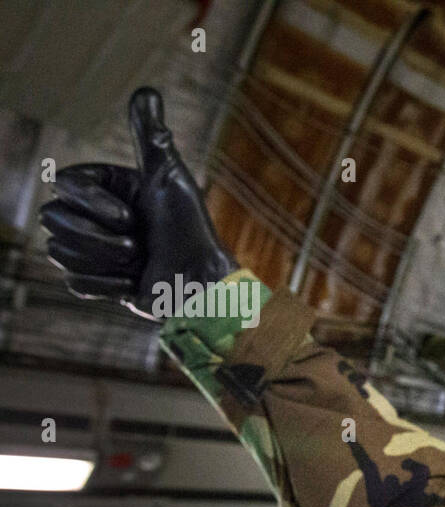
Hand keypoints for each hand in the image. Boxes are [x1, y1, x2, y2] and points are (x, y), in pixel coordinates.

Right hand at [40, 86, 237, 320]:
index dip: (92, 204)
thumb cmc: (191, 230)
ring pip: (58, 250)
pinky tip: (132, 284)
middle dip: (97, 238)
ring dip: (103, 261)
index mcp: (108, 188)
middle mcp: (95, 216)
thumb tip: (146, 90)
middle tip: (136, 246)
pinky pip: (73, 283)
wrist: (199, 285)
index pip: (65, 184)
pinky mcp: (97, 282)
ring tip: (137, 262)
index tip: (128, 218)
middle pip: (52, 219)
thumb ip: (150, 137)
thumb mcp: (170, 177)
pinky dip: (106, 286)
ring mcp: (94, 249)